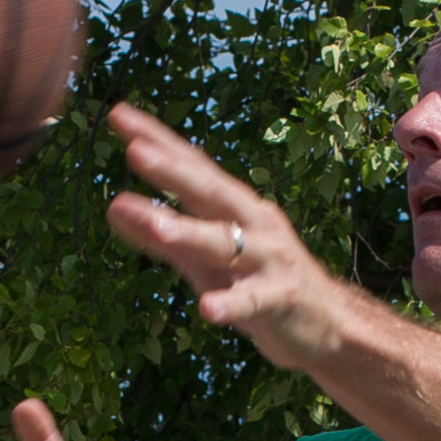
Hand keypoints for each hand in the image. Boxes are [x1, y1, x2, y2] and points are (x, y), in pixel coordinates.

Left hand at [101, 103, 350, 374]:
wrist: (326, 323)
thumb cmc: (258, 283)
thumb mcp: (204, 259)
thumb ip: (161, 237)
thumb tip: (113, 209)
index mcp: (232, 206)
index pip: (191, 166)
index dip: (157, 140)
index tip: (119, 117)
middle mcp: (253, 222)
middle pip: (209, 191)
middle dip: (173, 171)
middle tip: (136, 152)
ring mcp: (270, 258)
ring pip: (226, 242)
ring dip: (191, 232)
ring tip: (156, 225)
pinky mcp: (282, 298)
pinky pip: (253, 301)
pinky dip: (232, 304)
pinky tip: (208, 310)